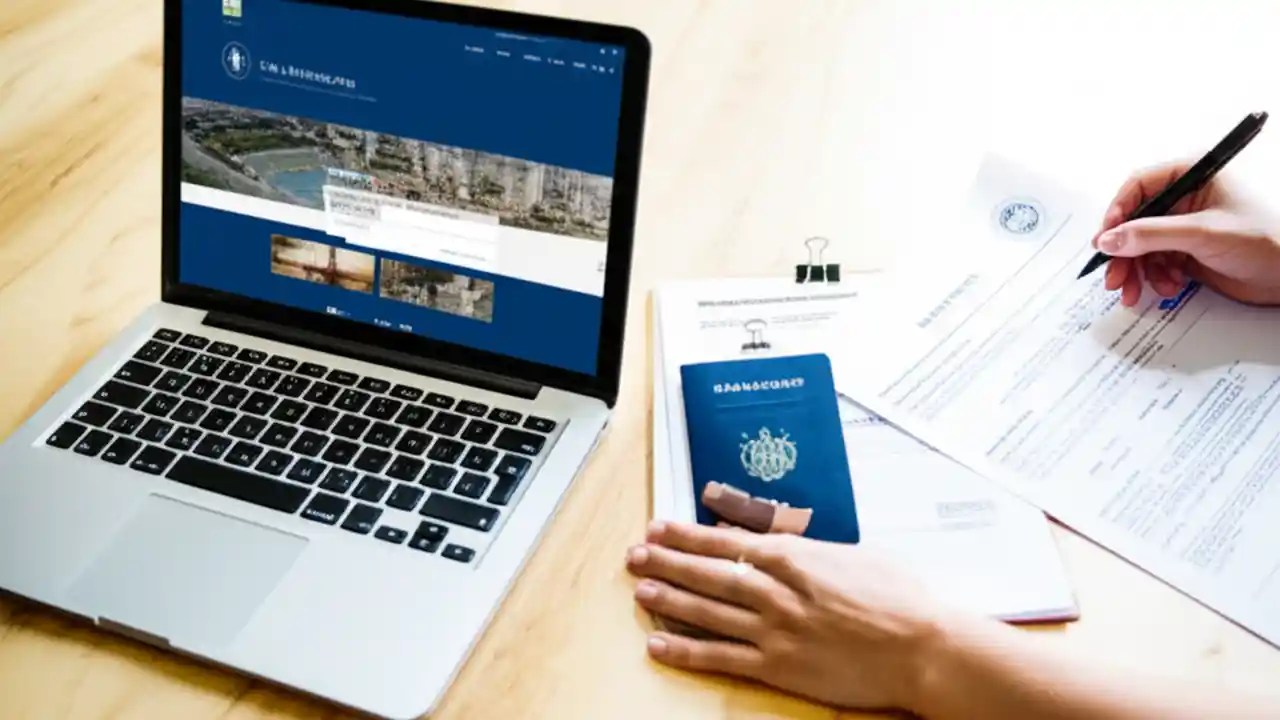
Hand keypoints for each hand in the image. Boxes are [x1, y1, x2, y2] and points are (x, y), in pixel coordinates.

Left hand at [625, 520, 949, 712]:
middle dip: (666, 562)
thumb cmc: (899, 599)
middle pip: (707, 574)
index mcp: (794, 557)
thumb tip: (784, 544)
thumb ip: (811, 549)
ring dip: (669, 599)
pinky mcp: (779, 667)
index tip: (659, 528)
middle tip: (636, 556)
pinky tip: (660, 645)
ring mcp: (774, 630)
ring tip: (640, 591)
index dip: (686, 536)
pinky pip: (721, 657)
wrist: (923, 647)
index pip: (725, 542)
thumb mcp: (854, 554)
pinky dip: (686, 650)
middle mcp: (776, 591)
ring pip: (707, 611)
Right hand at [1092, 161, 1279, 306]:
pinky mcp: (1186, 251)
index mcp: (1192, 175)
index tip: (1106, 239)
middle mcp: (1185, 198)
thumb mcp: (1203, 233)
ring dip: (1136, 270)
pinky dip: (1154, 277)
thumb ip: (1152, 235)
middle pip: (1134, 221)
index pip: (1139, 186)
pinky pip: (1154, 263)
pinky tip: (1168, 286)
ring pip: (1140, 246)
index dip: (1118, 212)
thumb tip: (1109, 239)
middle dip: (1123, 252)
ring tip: (1135, 291)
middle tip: (1114, 277)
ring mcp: (1184, 226)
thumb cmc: (1265, 239)